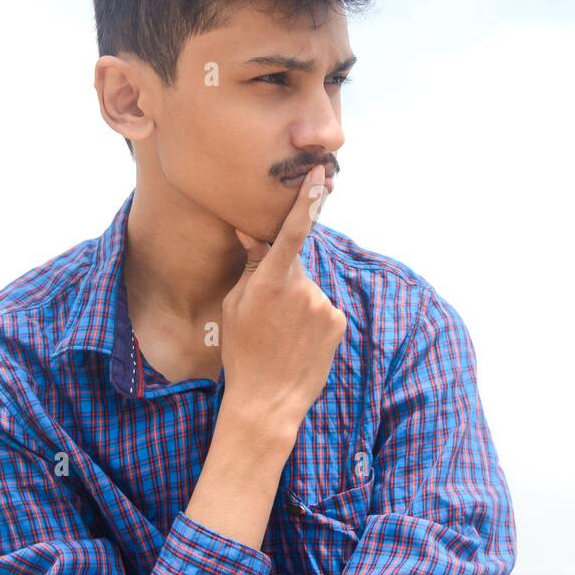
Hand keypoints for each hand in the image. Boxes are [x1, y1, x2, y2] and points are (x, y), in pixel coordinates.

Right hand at [220, 164, 346, 445]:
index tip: (320, 172)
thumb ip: (251, 266)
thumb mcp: (236, 305)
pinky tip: (298, 342)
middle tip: (267, 315)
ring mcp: (323, 305)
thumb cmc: (242, 352)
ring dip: (297, 303)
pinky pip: (323, 307)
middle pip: (294, 266)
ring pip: (309, 289)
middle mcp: (302, 288)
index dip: (308, 198)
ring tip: (282, 335)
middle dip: (283, 278)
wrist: (267, 401)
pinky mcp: (337, 320)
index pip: (292, 229)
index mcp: (270, 280)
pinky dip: (312, 319)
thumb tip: (251, 230)